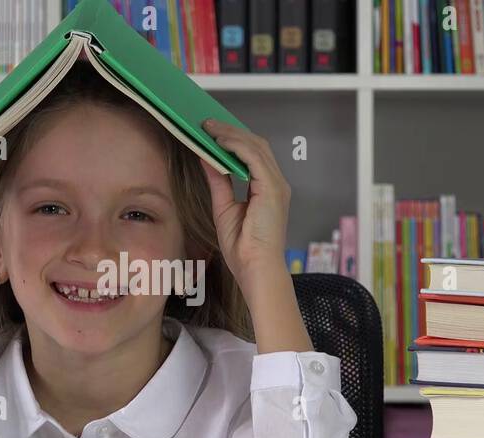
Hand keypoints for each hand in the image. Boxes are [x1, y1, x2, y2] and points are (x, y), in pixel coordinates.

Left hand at [199, 119, 290, 286]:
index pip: (254, 154)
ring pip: (255, 146)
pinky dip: (236, 146)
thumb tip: (207, 159)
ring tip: (210, 128)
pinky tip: (219, 142)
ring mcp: (277, 185)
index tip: (212, 131)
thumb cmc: (243, 248)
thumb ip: (218, 182)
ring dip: (231, 135)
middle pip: (256, 145)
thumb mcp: (224, 208)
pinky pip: (254, 158)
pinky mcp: (273, 189)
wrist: (255, 268)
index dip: (234, 139)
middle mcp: (276, 183)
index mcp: (268, 189)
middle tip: (208, 123)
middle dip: (232, 131)